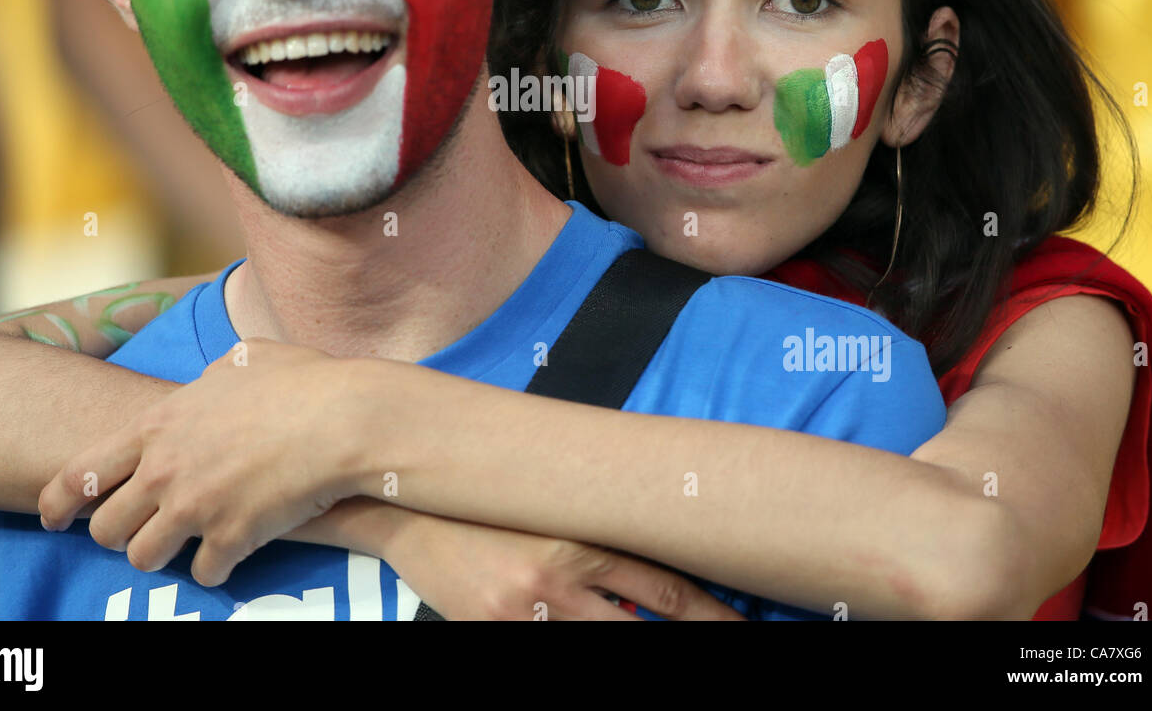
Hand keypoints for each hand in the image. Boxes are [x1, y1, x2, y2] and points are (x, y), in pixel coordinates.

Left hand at [38, 339, 374, 585]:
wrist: (345, 417)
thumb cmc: (302, 380)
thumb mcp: (241, 359)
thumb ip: (208, 378)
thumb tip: (208, 383)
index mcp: (160, 425)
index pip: (80, 472)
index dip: (56, 500)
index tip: (52, 518)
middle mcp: (166, 470)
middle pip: (105, 528)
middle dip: (118, 533)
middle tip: (140, 529)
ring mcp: (195, 508)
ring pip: (143, 558)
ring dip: (161, 553)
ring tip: (185, 543)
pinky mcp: (231, 538)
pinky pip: (201, 573)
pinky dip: (213, 566)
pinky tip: (231, 551)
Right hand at [387, 512, 748, 620]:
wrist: (407, 512)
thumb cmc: (487, 503)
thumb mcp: (551, 508)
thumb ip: (601, 533)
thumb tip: (654, 557)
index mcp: (580, 542)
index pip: (665, 592)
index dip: (713, 618)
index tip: (744, 629)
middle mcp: (557, 584)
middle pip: (642, 630)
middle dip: (691, 639)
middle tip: (735, 639)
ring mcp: (522, 618)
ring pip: (604, 643)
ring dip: (636, 645)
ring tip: (678, 644)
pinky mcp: (490, 636)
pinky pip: (546, 649)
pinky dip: (578, 644)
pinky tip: (594, 634)